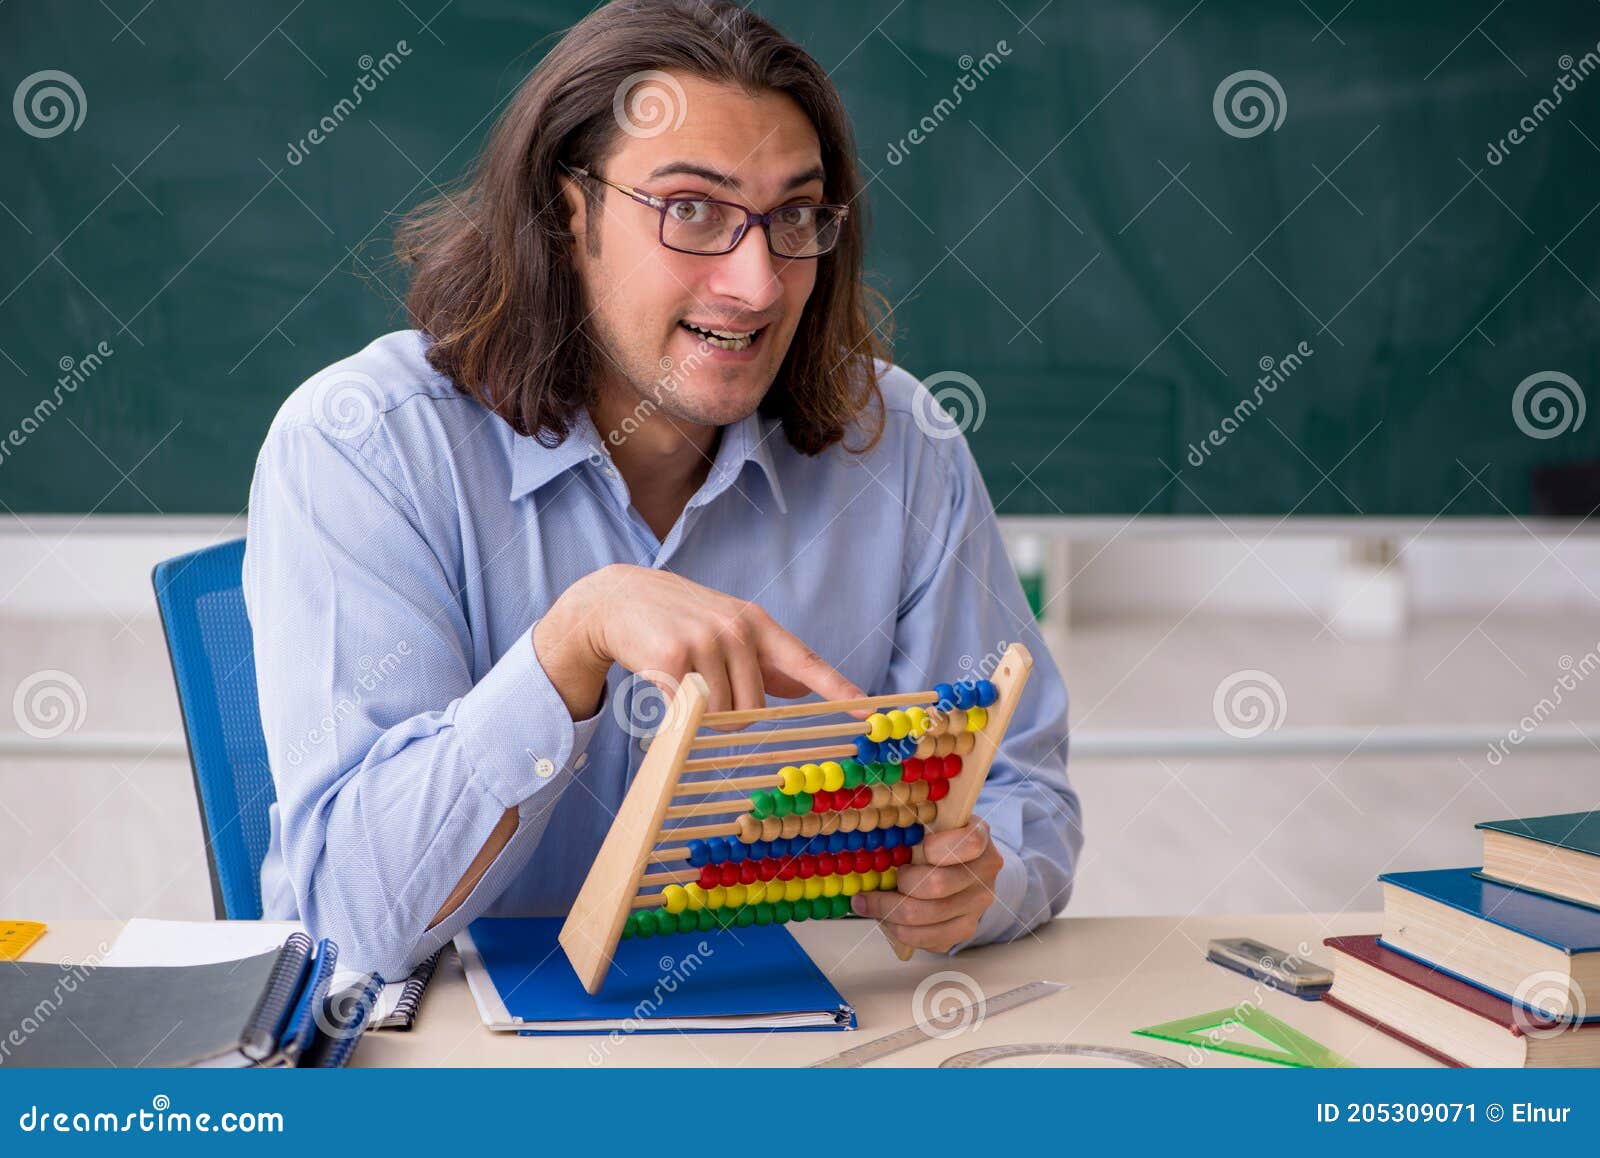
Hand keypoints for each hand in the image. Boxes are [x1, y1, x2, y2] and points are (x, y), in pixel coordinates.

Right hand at [533, 563, 864, 723]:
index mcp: (757, 624)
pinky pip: (689, 714)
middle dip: (734, 718)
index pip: (806, 662)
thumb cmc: (681, 620)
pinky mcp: (672, 660)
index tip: (869, 712)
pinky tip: (663, 687)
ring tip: (683, 686)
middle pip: (754, 709)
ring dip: (704, 718)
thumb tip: (807, 688)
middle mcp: (736, 630)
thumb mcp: (730, 628)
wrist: (619, 598)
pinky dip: (677, 713)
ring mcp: (704, 643)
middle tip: (706, 695)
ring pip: (722, 716)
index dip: (838, 690)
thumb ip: (766, 661)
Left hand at [849, 820, 1001, 951]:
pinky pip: (926, 938)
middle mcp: (985, 875)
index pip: (968, 843)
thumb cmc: (939, 840)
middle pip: (937, 884)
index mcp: (980, 838)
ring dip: (887, 910)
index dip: (936, 847)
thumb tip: (870, 822)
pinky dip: (898, 929)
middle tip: (880, 879)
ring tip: (867, 902)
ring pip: (926, 916)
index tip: (917, 847)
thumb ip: (915, 821)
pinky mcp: (965, 930)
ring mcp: (977, 906)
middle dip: (900, 882)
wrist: (965, 868)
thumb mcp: (934, 820)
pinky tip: (885, 917)